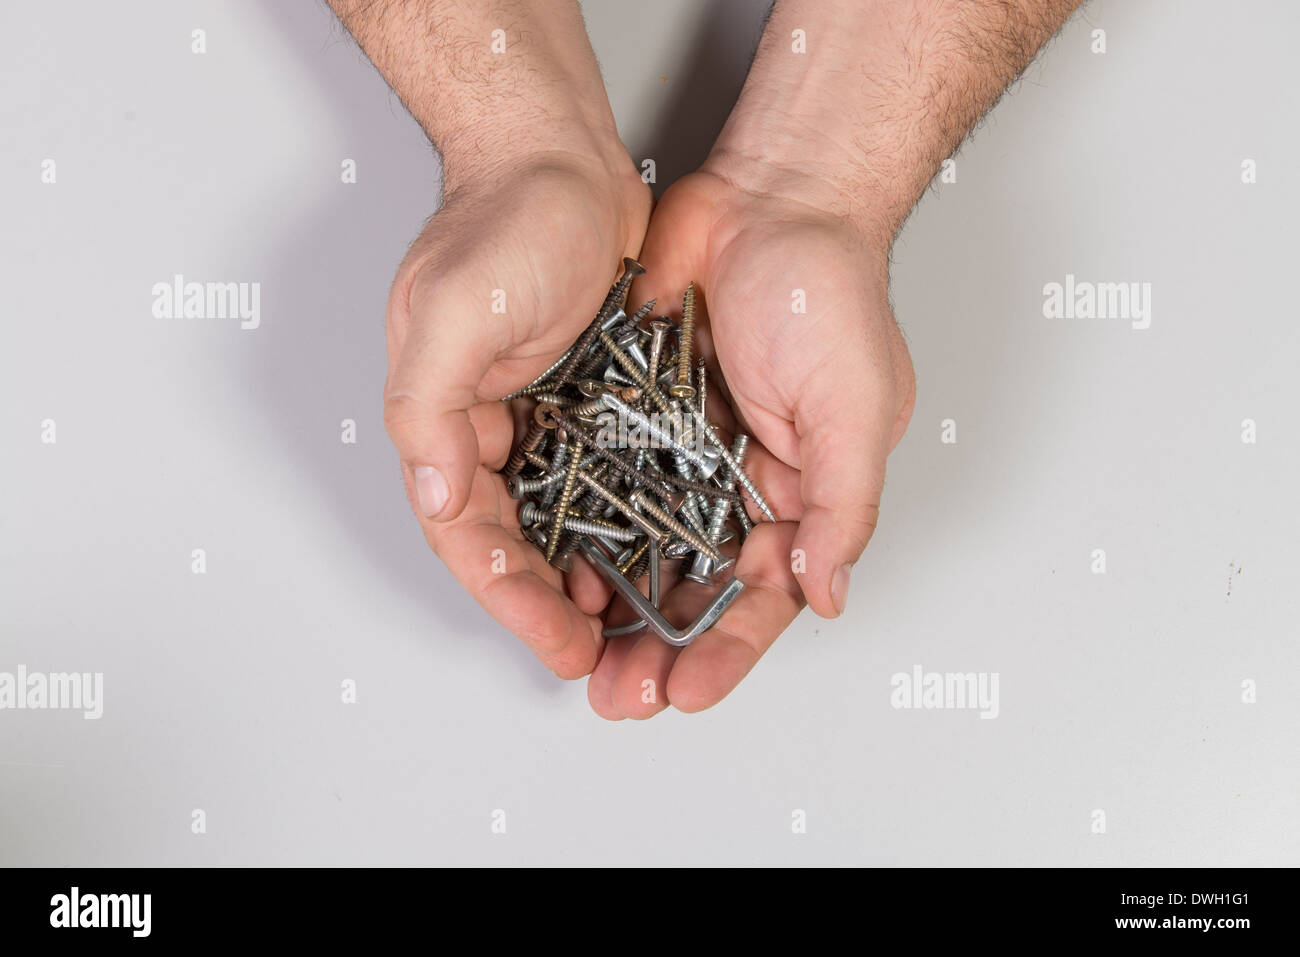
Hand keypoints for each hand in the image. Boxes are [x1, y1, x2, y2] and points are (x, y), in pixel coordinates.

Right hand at [384, 146, 648, 677]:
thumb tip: (431, 493)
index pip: (466, 534)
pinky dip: (620, 526)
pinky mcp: (591, 402)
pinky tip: (648, 558)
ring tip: (625, 627)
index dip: (508, 595)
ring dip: (584, 579)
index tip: (556, 640)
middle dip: (547, 607)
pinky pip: (604, 481)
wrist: (562, 156)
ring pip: (559, 523)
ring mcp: (541, 418)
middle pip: (512, 544)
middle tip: (598, 657)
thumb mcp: (451, 312)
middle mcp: (487, 429)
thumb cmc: (502, 219)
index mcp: (442, 419)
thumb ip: (429, 409)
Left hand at [587, 156, 914, 717]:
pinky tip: (552, 569)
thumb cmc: (830, 294)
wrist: (770, 195)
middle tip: (619, 695)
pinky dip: (579, 528)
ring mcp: (682, 450)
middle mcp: (739, 482)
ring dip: (613, 605)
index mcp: (801, 493)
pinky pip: (601, 482)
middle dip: (659, 649)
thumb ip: (841, 507)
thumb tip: (827, 596)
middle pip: (695, 588)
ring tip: (578, 653)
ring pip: (640, 549)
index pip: (765, 597)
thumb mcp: (854, 409)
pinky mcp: (633, 412)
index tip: (687, 693)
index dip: (728, 650)